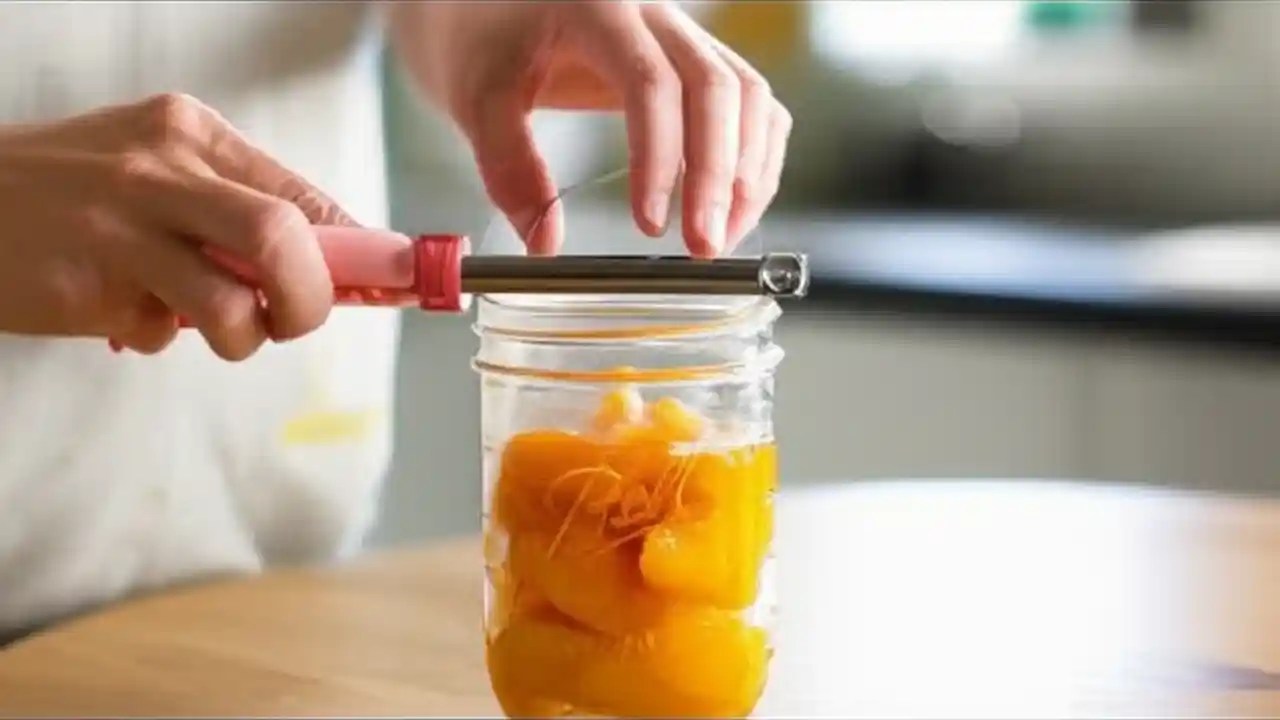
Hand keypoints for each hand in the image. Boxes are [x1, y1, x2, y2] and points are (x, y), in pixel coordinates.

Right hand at [0, 94, 351, 358]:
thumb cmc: (70, 192)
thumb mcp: (153, 166)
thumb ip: (232, 205)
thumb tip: (330, 265)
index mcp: (191, 133)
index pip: (301, 197)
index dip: (356, 250)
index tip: (381, 283)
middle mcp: (160, 169)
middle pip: (282, 238)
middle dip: (311, 298)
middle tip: (294, 320)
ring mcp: (120, 227)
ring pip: (231, 303)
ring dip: (239, 335)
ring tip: (206, 322)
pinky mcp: (85, 284)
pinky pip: (160, 333)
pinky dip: (159, 337)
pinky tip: (123, 308)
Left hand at [390, 1, 791, 257]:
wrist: (482, 4)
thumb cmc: (476, 38)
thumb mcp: (475, 97)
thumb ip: (508, 167)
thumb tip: (545, 244)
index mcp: (597, 7)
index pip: (650, 82)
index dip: (660, 159)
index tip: (649, 226)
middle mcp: (654, 12)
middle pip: (718, 88)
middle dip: (719, 176)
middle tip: (703, 248)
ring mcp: (683, 33)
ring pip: (749, 95)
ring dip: (746, 173)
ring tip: (718, 239)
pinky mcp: (695, 59)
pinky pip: (750, 103)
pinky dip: (752, 158)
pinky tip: (730, 208)